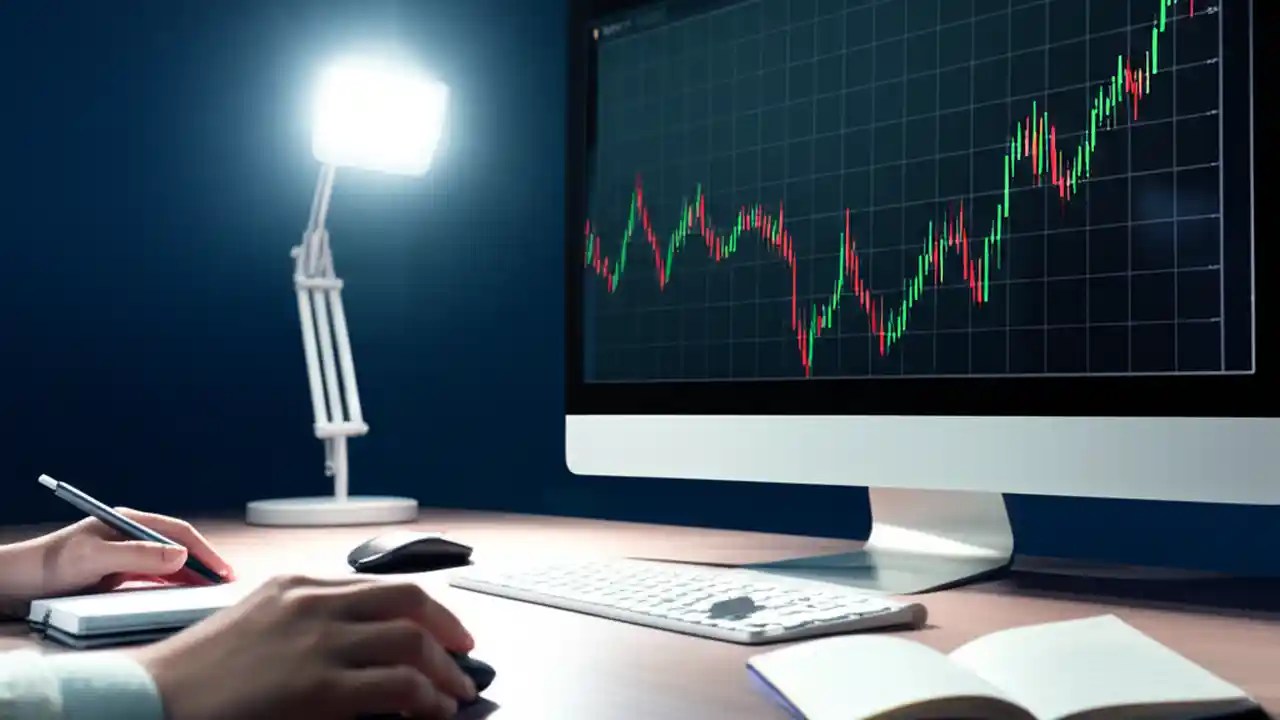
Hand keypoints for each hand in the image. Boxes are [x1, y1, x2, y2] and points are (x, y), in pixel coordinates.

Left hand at [0, 509, 234, 601]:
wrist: (17, 583)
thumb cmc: (50, 566)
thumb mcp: (94, 558)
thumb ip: (138, 556)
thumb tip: (181, 556)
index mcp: (128, 521)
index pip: (178, 532)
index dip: (204, 550)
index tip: (221, 570)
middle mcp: (131, 534)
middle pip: (178, 545)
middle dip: (205, 561)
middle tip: (226, 582)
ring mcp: (126, 553)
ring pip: (170, 562)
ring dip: (192, 574)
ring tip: (212, 589)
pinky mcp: (119, 573)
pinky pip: (156, 576)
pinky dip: (175, 583)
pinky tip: (186, 592)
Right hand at [131, 575, 477, 719]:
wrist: (147, 700)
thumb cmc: (195, 675)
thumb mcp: (257, 627)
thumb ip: (307, 624)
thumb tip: (360, 642)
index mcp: (296, 586)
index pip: (380, 585)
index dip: (425, 607)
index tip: (444, 626)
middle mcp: (313, 604)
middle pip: (409, 601)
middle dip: (449, 627)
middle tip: (465, 653)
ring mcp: (317, 644)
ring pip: (411, 640)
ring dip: (445, 670)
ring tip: (456, 691)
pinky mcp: (318, 688)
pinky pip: (396, 685)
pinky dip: (426, 697)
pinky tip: (432, 710)